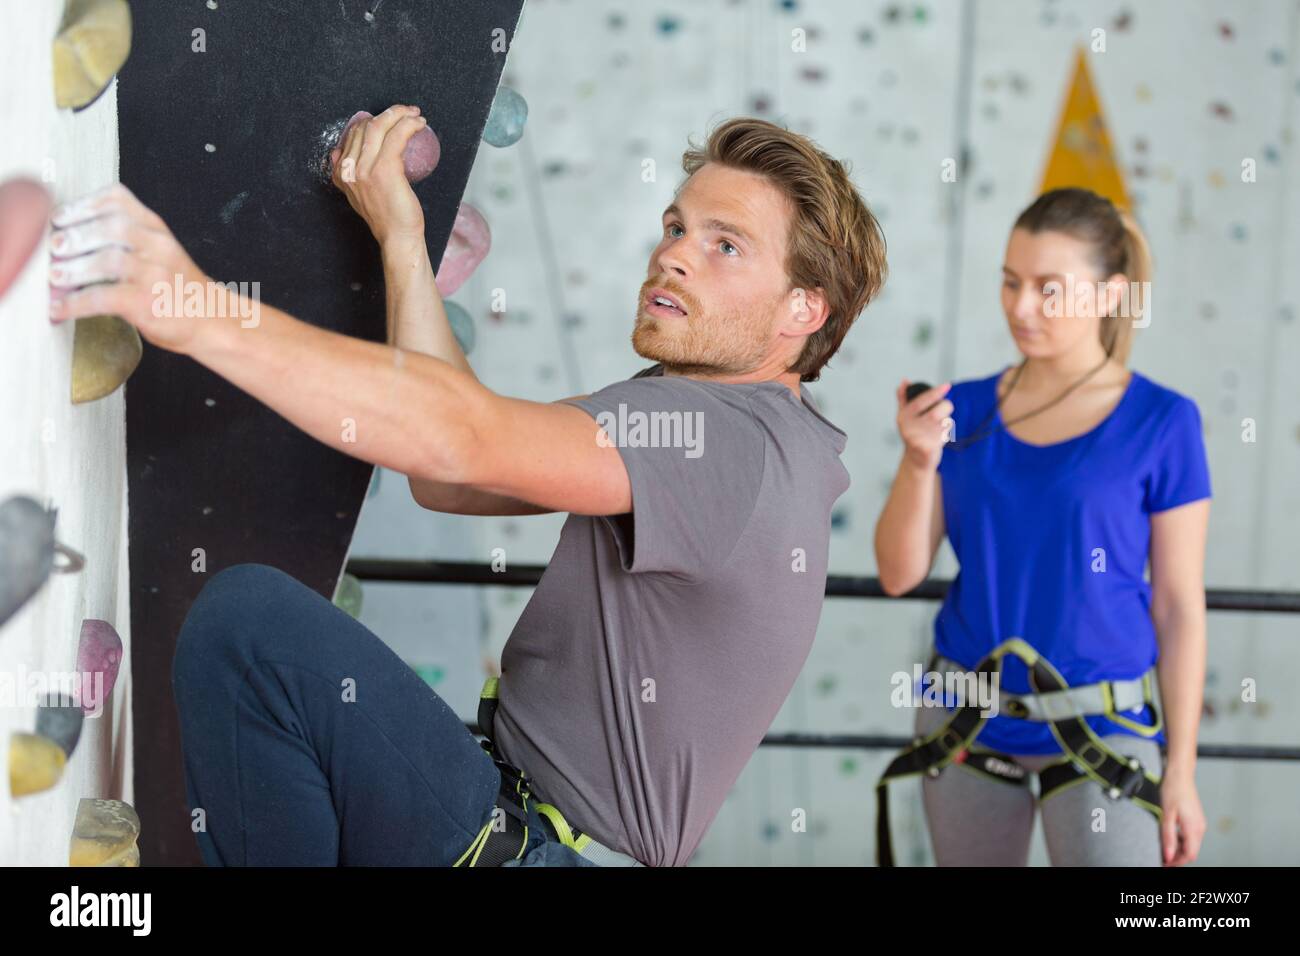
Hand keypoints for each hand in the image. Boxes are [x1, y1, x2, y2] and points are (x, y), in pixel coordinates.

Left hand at [48, 183, 222, 354]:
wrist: (214, 323)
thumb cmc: (181, 291)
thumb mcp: (160, 253)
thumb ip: (127, 241)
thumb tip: (68, 243)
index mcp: (157, 230)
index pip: (118, 200)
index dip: (84, 204)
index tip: (61, 216)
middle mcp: (158, 247)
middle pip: (110, 226)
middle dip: (75, 234)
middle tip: (54, 247)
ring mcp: (155, 274)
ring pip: (107, 260)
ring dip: (73, 269)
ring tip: (55, 278)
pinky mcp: (147, 302)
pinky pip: (104, 297)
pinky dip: (76, 303)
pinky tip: (60, 308)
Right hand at [330, 104, 427, 245]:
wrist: (397, 237)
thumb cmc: (386, 217)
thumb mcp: (359, 195)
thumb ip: (351, 177)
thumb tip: (343, 156)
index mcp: (341, 174)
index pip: (352, 135)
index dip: (372, 121)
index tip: (390, 119)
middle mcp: (349, 169)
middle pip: (365, 127)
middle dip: (387, 113)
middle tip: (407, 113)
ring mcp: (365, 169)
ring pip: (379, 127)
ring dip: (399, 114)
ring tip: (415, 115)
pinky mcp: (385, 169)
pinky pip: (397, 136)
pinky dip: (409, 125)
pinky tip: (419, 124)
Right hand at [896, 379, 952, 470]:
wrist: (915, 461)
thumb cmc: (913, 436)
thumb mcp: (905, 417)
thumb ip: (904, 399)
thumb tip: (904, 381)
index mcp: (903, 417)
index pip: (920, 401)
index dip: (935, 393)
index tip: (947, 385)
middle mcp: (909, 427)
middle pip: (936, 412)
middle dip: (946, 408)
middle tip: (945, 410)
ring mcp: (917, 439)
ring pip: (943, 422)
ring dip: (946, 422)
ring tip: (939, 427)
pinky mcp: (927, 449)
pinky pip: (945, 434)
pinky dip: (946, 434)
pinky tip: (940, 438)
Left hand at [1159, 772, 1205, 865]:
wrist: (1180, 775)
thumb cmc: (1173, 790)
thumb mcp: (1166, 815)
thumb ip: (1168, 836)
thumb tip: (1168, 855)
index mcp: (1194, 828)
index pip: (1189, 854)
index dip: (1177, 862)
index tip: (1165, 864)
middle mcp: (1200, 828)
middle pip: (1191, 851)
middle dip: (1178, 858)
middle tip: (1162, 858)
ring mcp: (1199, 824)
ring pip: (1191, 844)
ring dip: (1179, 849)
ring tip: (1164, 848)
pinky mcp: (1196, 820)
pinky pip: (1191, 836)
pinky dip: (1181, 841)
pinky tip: (1170, 837)